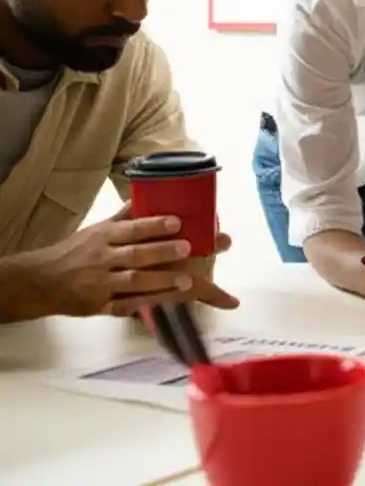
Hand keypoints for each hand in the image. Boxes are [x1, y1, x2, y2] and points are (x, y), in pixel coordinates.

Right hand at [28, 205, 238, 317]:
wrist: (41, 281)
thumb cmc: (75, 251)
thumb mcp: (97, 230)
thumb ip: (125, 217)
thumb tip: (149, 193)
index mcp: (103, 237)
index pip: (131, 229)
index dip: (154, 225)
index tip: (177, 222)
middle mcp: (102, 259)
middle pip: (134, 255)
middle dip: (161, 252)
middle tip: (187, 247)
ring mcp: (102, 284)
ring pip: (133, 282)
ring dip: (160, 281)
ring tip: (187, 280)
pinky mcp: (101, 306)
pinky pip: (127, 305)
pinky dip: (148, 303)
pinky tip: (169, 300)